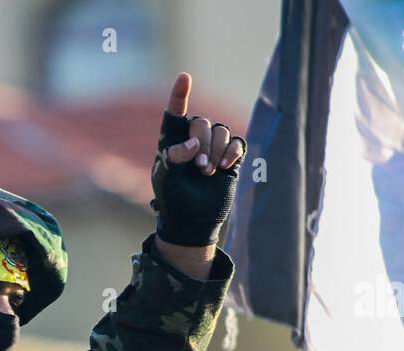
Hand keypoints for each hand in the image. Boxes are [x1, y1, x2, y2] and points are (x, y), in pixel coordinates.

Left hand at [150, 73, 244, 268]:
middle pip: (203, 124)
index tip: (185, 77)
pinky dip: (232, 152)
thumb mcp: (165, 178)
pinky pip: (237, 142)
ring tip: (209, 172)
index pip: (175, 112)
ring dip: (216, 151)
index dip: (180, 94)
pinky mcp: (230, 157)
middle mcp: (194, 138)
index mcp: (172, 139)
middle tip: (199, 168)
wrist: (193, 220)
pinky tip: (226, 165)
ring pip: (222, 131)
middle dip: (202, 145)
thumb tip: (194, 145)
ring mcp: (213, 147)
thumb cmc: (173, 199)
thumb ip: (174, 157)